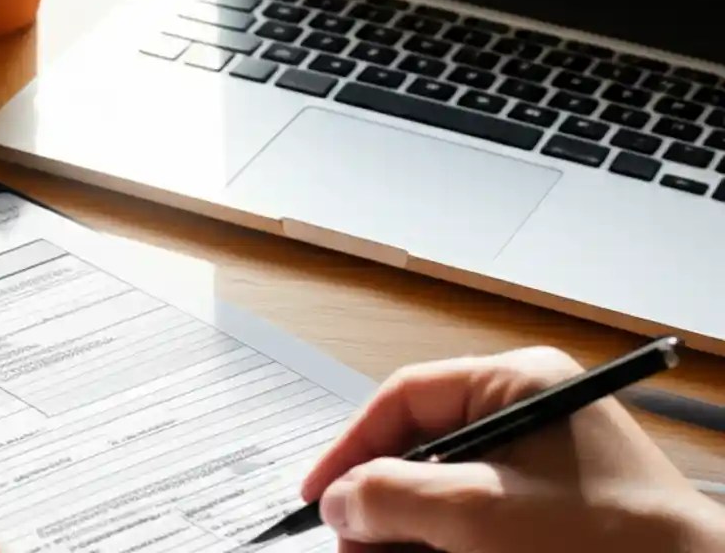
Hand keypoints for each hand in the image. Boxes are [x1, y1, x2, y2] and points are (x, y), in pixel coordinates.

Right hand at [301, 346, 724, 552]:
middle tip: (348, 545)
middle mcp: (527, 412)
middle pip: (421, 445)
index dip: (350, 447)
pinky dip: (439, 541)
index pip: (406, 397)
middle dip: (377, 499)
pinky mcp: (550, 509)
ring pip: (443, 487)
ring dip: (403, 527)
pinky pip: (474, 515)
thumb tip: (336, 500)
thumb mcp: (480, 515)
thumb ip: (394, 497)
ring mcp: (542, 462)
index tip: (317, 497)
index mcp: (517, 384)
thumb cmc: (603, 543)